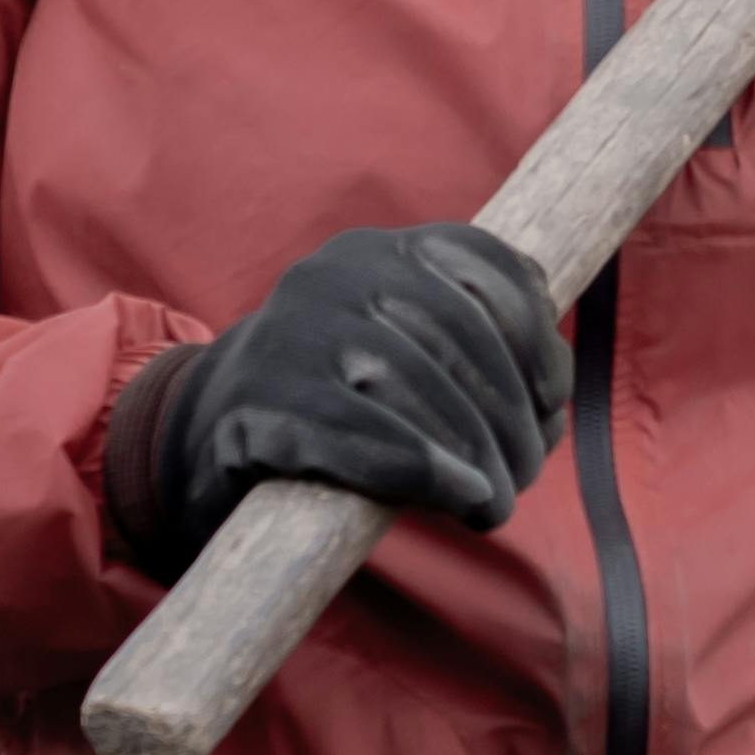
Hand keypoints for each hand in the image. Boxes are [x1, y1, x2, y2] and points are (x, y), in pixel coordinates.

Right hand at [104, 224, 574, 578]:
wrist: (202, 438)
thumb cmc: (336, 405)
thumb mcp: (404, 354)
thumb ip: (476, 356)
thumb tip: (551, 398)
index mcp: (381, 251)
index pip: (486, 267)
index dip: (534, 338)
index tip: (551, 404)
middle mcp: (333, 273)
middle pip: (457, 333)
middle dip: (507, 413)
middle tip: (523, 477)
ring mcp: (289, 332)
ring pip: (412, 381)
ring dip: (472, 451)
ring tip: (493, 504)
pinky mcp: (257, 402)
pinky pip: (357, 432)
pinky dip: (421, 468)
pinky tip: (457, 497)